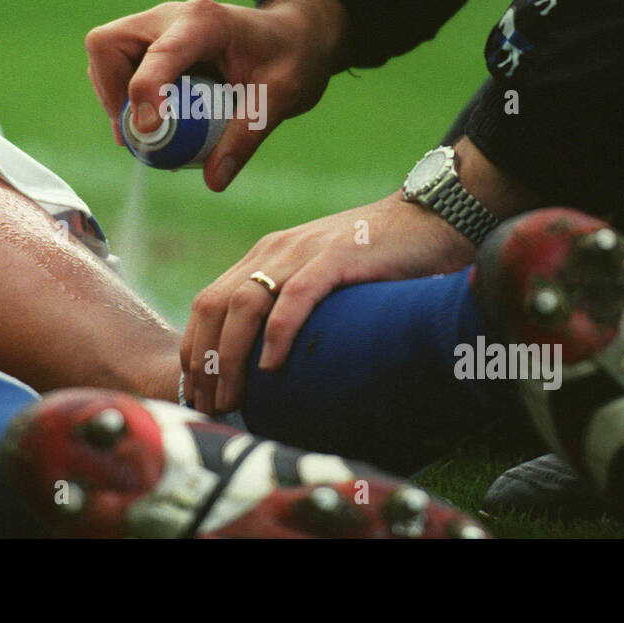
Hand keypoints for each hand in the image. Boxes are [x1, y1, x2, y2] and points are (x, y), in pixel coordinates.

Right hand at [85, 0, 347, 190]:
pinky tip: (153, 126)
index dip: (143, 93)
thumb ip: (246, 136)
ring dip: (114, 98)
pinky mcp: (152, 44)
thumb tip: (213, 180)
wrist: (294, 36)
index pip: (157, 55)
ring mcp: (157, 28)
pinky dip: (124, 99)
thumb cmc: (291, 58)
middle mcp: (170, 17)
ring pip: (105, 56)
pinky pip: (119, 68)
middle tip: (141, 135)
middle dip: (112, 93)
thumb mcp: (281, 97)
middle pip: (107, 46)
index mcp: (204, 22)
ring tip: (146, 135)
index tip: (149, 134)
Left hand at [181, 191, 475, 414]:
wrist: (430, 219)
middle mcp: (274, 251)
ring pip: (244, 303)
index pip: (208, 303)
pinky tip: (272, 366)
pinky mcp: (337, 256)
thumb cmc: (378, 262)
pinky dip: (278, 332)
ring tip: (231, 396)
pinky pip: (296, 296)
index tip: (193, 391)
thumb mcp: (320, 281)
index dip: (195, 348)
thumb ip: (292, 307)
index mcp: (265, 256)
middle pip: (213, 306)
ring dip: (230, 355)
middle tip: (206, 403)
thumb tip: (270, 366)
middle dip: (203, 360)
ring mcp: (304, 251)